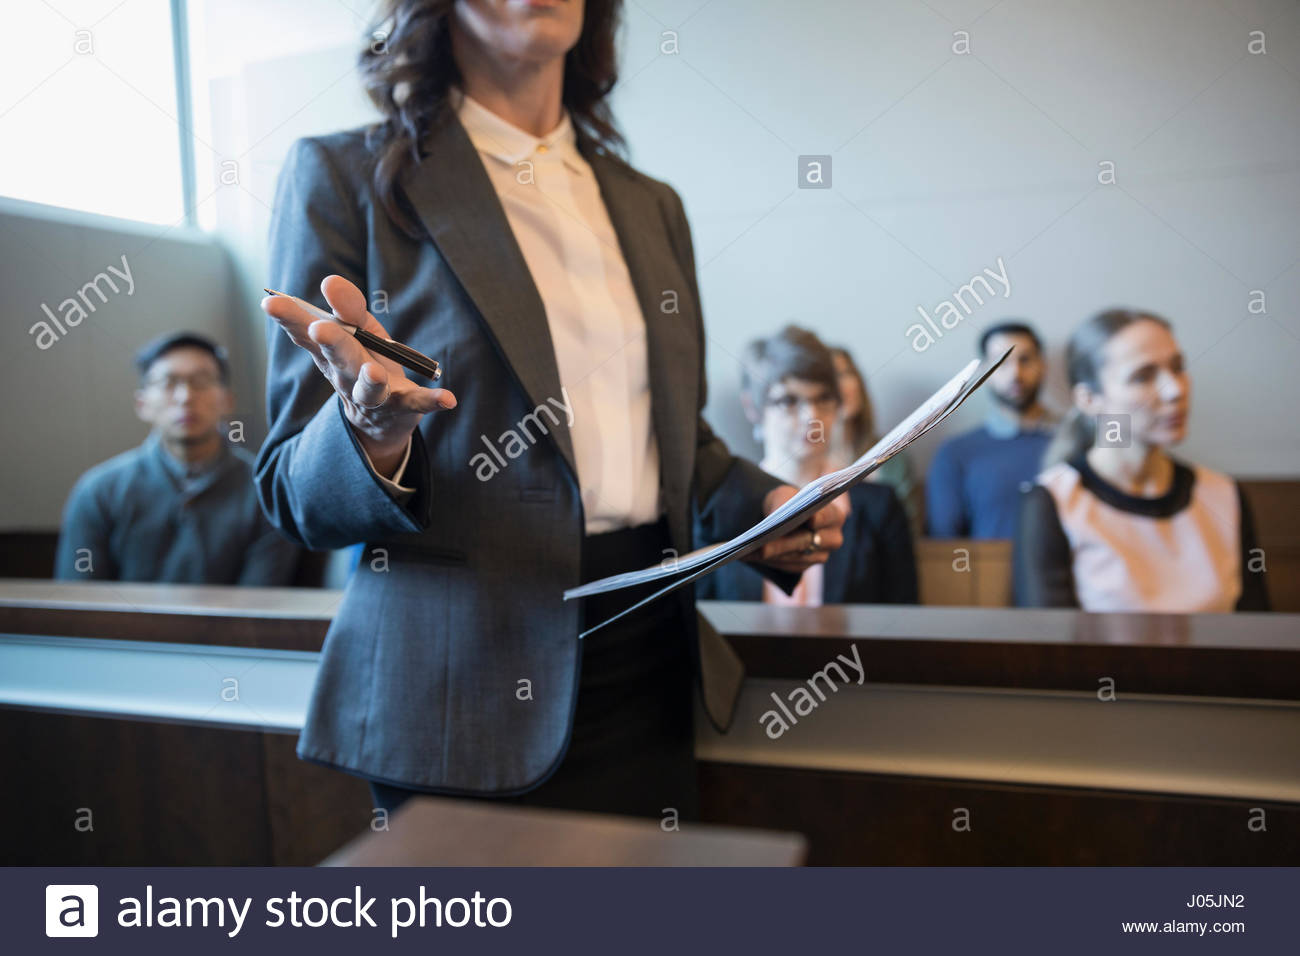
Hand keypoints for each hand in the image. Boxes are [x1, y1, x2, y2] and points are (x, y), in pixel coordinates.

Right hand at [262, 275, 456, 475]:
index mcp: (331, 353)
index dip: (291, 318)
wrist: (379, 420)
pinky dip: (432, 401)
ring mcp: (375, 394)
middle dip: (331, 343)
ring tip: (374, 372)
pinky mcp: (404, 406)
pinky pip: (418, 404)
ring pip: (369, 388)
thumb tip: (330, 282)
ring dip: (370, 380)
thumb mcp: (357, 331)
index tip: (271, 303)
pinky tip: (448, 399)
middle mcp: (347, 375)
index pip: (307, 333)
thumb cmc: (363, 363)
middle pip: (338, 358)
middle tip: (320, 328)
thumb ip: (347, 307)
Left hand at [753, 485, 845, 573]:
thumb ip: (784, 502)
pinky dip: (769, 561)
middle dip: (783, 543)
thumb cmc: (787, 501)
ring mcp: (820, 556)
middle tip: (762, 545)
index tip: (810, 520)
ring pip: (795, 557)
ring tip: (750, 550)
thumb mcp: (783, 495)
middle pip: (807, 542)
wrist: (783, 517)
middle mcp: (833, 539)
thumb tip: (776, 517)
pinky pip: (787, 566)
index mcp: (835, 516)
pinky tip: (751, 556)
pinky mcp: (804, 567)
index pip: (828, 517)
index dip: (819, 519)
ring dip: (772, 555)